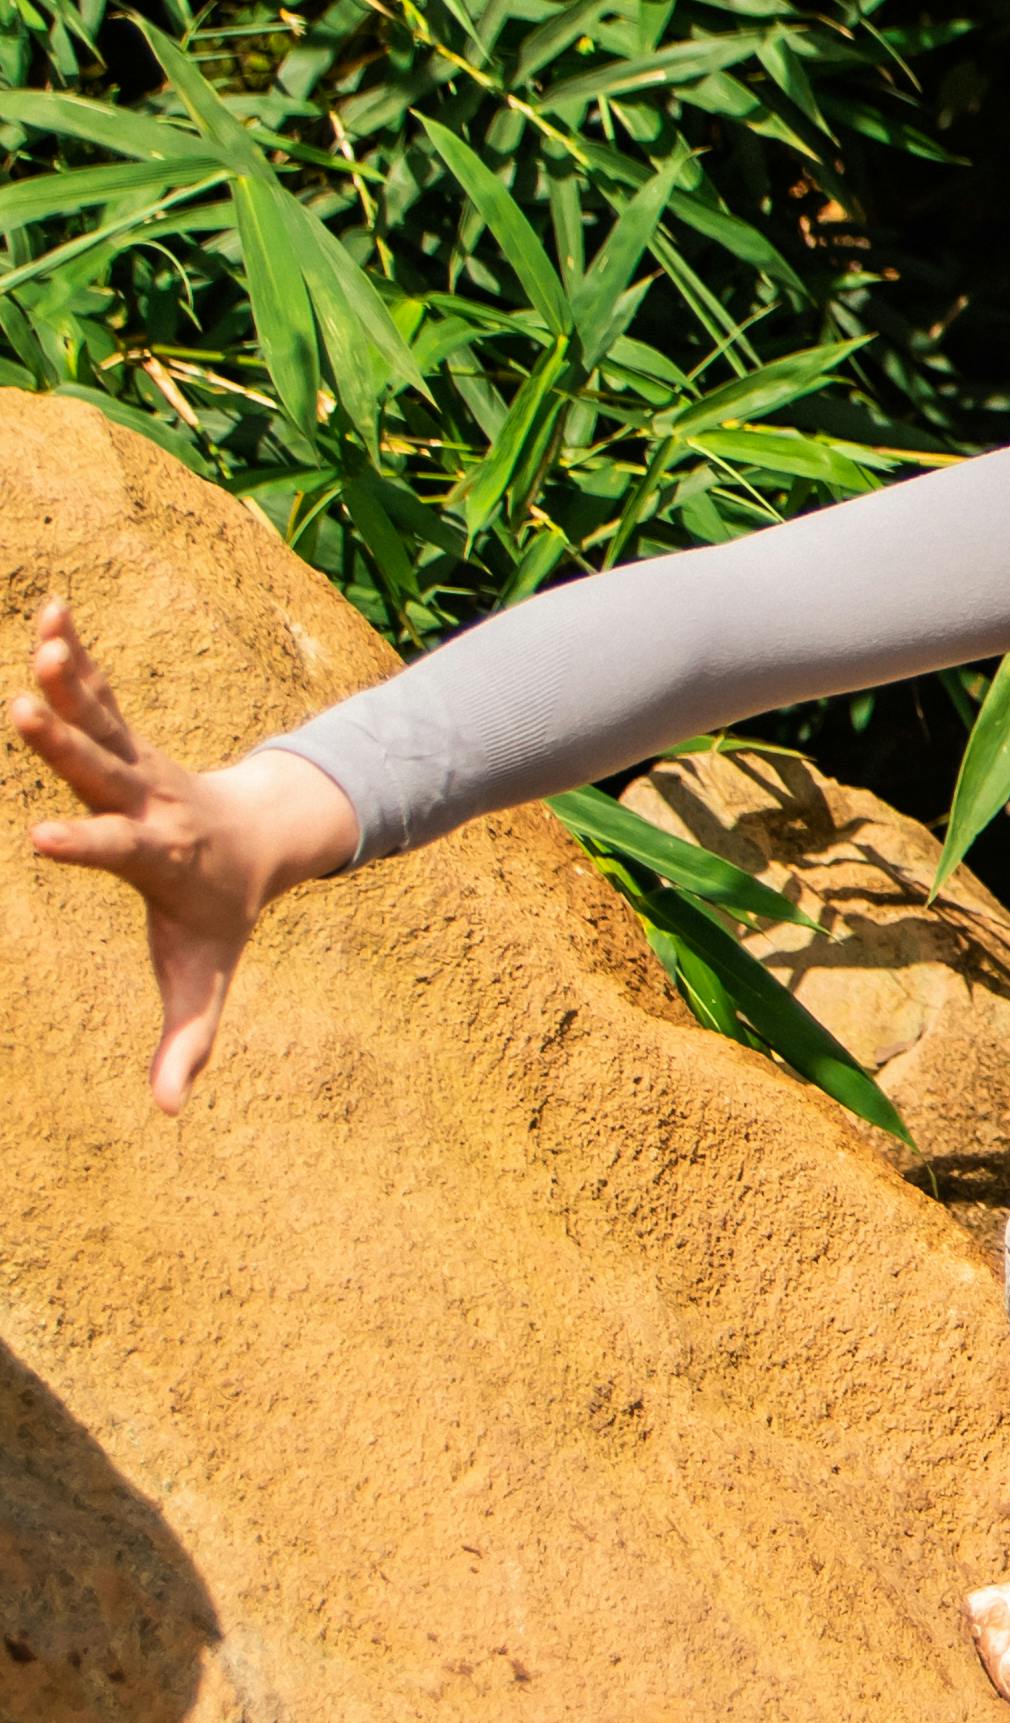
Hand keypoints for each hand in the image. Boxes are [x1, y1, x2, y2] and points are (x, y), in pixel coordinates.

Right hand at [14, 598, 359, 1109]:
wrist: (271, 840)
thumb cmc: (224, 913)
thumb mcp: (205, 977)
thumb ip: (186, 1039)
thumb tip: (169, 1113)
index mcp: (156, 854)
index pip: (110, 851)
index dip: (77, 847)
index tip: (36, 840)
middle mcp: (149, 801)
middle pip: (101, 770)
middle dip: (65, 743)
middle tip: (22, 708)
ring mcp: (141, 763)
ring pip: (104, 717)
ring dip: (74, 676)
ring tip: (47, 634)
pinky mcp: (131, 738)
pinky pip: (101, 692)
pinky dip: (79, 653)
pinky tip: (54, 609)